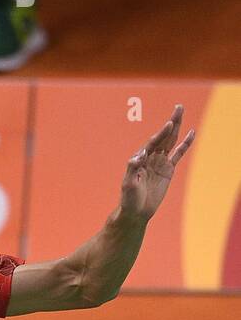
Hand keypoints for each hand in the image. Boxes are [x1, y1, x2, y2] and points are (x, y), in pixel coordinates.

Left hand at [119, 105, 194, 221]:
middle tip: (178, 107)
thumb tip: (139, 155)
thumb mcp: (128, 184)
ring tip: (182, 113)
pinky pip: (178, 154)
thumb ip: (132, 168)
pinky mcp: (168, 169)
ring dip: (177, 128)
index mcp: (140, 159)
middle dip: (171, 122)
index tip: (169, 124)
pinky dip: (185, 144)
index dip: (161, 134)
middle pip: (163, 137)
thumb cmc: (129, 198)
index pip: (153, 143)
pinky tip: (191, 133)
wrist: (136, 211)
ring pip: (171, 142)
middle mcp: (150, 157)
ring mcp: (160, 162)